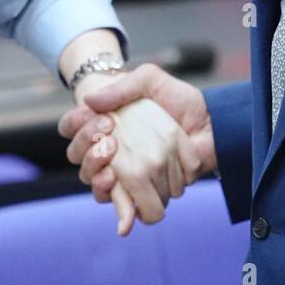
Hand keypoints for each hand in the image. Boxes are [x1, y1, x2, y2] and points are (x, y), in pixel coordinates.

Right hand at [60, 64, 214, 219]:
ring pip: (94, 183)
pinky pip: (121, 204)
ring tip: (111, 170)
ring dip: (96, 176)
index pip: (72, 126)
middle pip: (78, 157)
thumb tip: (89, 101)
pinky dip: (118, 205)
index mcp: (105, 122)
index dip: (73, 125)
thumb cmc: (180, 100)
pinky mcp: (143, 191)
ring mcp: (125, 172)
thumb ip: (121, 86)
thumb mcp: (150, 80)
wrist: (212, 125)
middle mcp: (110, 149)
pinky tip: (119, 195)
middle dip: (86, 149)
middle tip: (109, 138)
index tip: (92, 116)